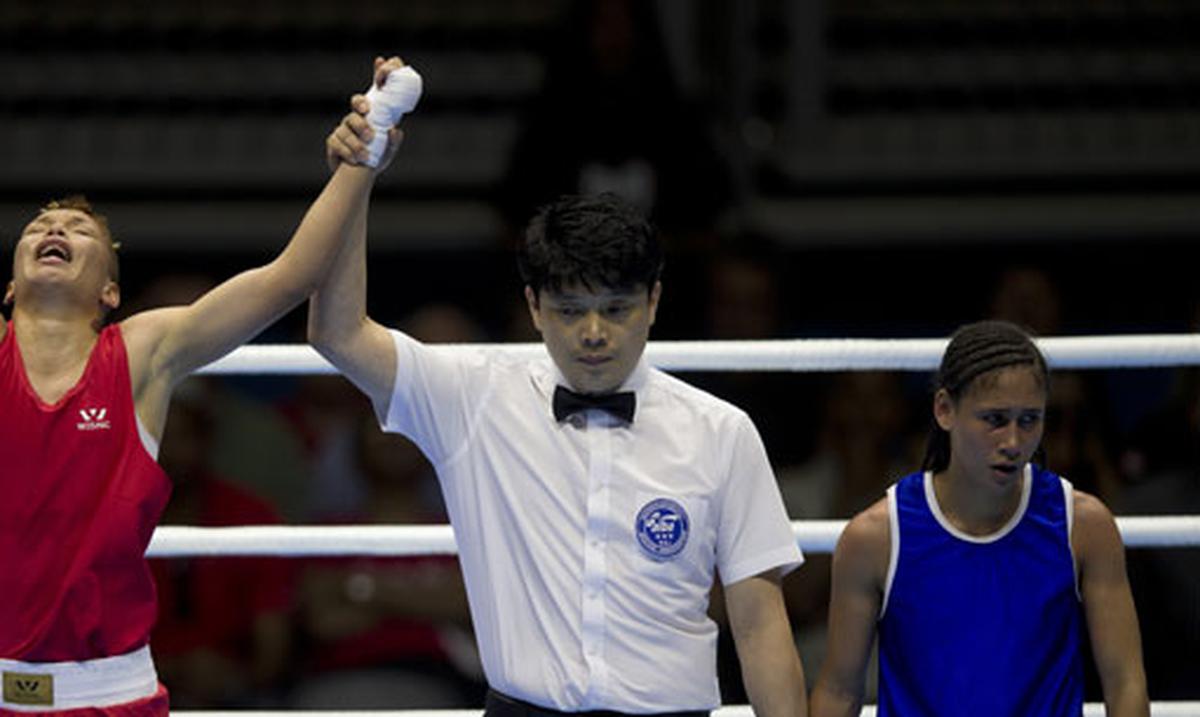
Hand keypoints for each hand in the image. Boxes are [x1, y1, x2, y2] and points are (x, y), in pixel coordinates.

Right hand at [325, 56, 406, 171]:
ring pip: (348, 122)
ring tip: (366, 152)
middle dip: (362, 103)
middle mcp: (358, 117)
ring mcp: (344, 127)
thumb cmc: (375, 159)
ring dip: (357, 137)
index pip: (377, 90)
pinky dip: (347, 150)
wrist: (357, 177)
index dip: (380, 74)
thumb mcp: (387, 152)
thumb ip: (393, 142)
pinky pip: (338, 141)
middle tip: (367, 112)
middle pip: (357, 101)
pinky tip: (355, 160)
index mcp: (374, 115)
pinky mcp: (333, 141)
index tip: (383, 64)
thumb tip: (394, 130)